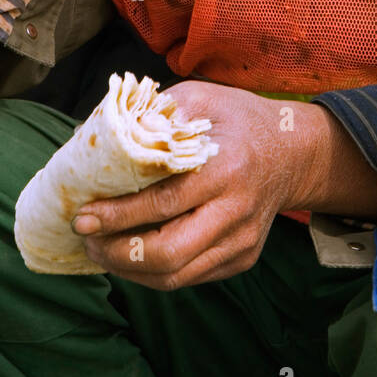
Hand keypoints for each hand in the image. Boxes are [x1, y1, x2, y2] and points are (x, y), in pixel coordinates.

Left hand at [71, 82, 331, 288]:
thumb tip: (96, 138)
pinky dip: (151, 272)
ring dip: (128, 268)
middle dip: (117, 252)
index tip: (83, 215)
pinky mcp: (242, 258)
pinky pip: (189, 277)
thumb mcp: (200, 99)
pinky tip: (128, 254)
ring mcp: (243, 241)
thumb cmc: (237, 120)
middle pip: (169, 253)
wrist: (294, 151)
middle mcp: (238, 211)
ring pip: (175, 276)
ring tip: (99, 248)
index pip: (164, 203)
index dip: (118, 215)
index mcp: (227, 168)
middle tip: (86, 237)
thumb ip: (153, 116)